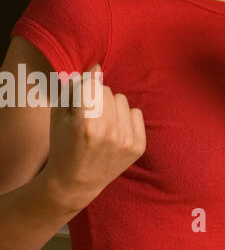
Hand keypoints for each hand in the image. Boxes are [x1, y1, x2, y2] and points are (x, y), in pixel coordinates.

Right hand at [42, 65, 144, 210]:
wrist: (74, 183)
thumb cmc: (62, 145)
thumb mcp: (59, 116)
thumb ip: (75, 88)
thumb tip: (97, 66)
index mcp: (85, 123)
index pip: (92, 83)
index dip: (82, 91)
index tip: (78, 104)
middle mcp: (109, 132)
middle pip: (107, 90)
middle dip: (96, 99)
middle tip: (87, 119)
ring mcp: (126, 140)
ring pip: (122, 99)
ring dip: (111, 108)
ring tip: (99, 126)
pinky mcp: (139, 146)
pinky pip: (136, 112)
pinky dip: (124, 119)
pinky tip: (112, 134)